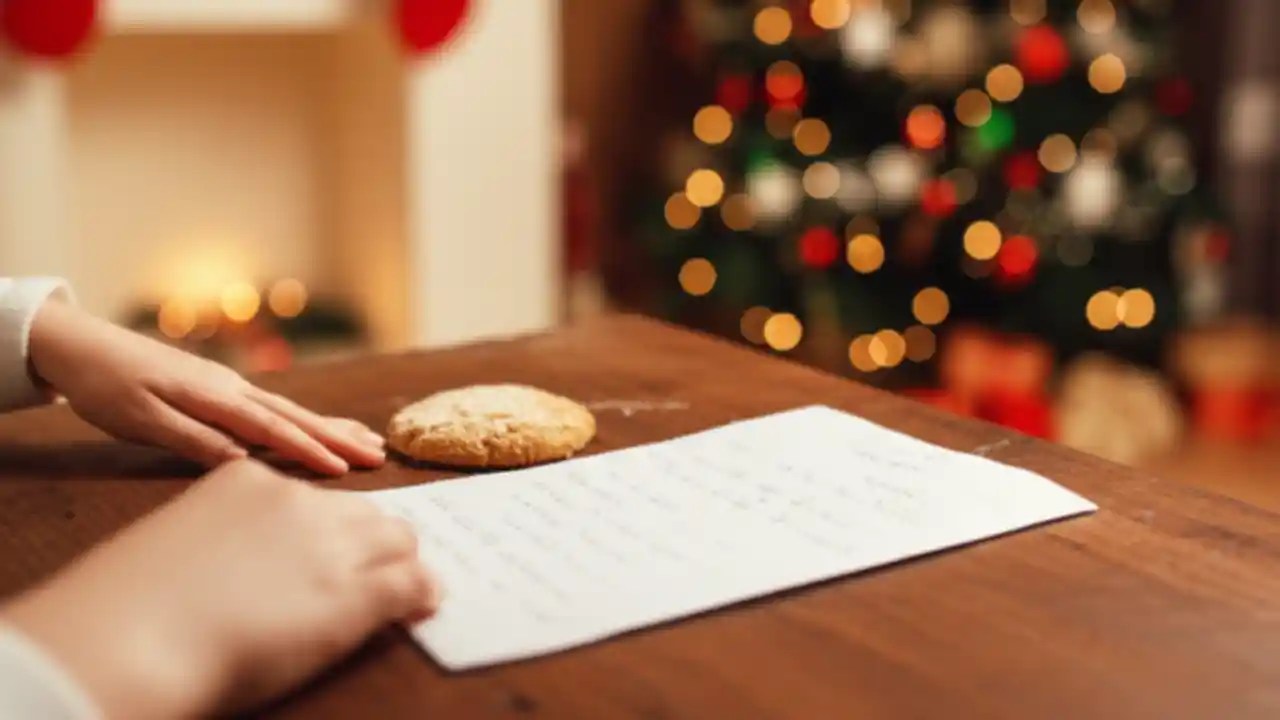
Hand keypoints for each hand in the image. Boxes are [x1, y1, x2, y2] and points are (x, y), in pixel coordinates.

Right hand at [3, 459, 440, 718]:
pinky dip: (421, 594)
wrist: (129, 641)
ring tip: (410, 589)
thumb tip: (244, 563)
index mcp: (248, 481)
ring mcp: (332, 544)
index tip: (331, 546)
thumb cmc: (130, 606)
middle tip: (377, 572)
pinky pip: (410, 583)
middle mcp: (299, 502)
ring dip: (402, 564)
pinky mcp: (355, 592)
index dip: (328, 525)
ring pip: (397, 539)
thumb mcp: (180, 542)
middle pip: (363, 511)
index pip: (312, 493)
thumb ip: (222, 537)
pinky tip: (423, 606)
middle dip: (372, 542)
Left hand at [27, 298, 382, 474]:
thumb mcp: (142, 420)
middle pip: (295, 415)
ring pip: (289, 409)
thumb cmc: (106, 387)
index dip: (311, 452)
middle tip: (379, 454)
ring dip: (329, 426)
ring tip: (366, 439)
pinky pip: (273, 407)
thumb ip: (195, 440)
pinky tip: (315, 427)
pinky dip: (303, 419)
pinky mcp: (218, 388)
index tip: (346, 471)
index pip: (273, 429)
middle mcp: (231, 387)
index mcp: (215, 397)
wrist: (80, 346)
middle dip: (339, 437)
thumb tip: (244, 460)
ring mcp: (228, 385)